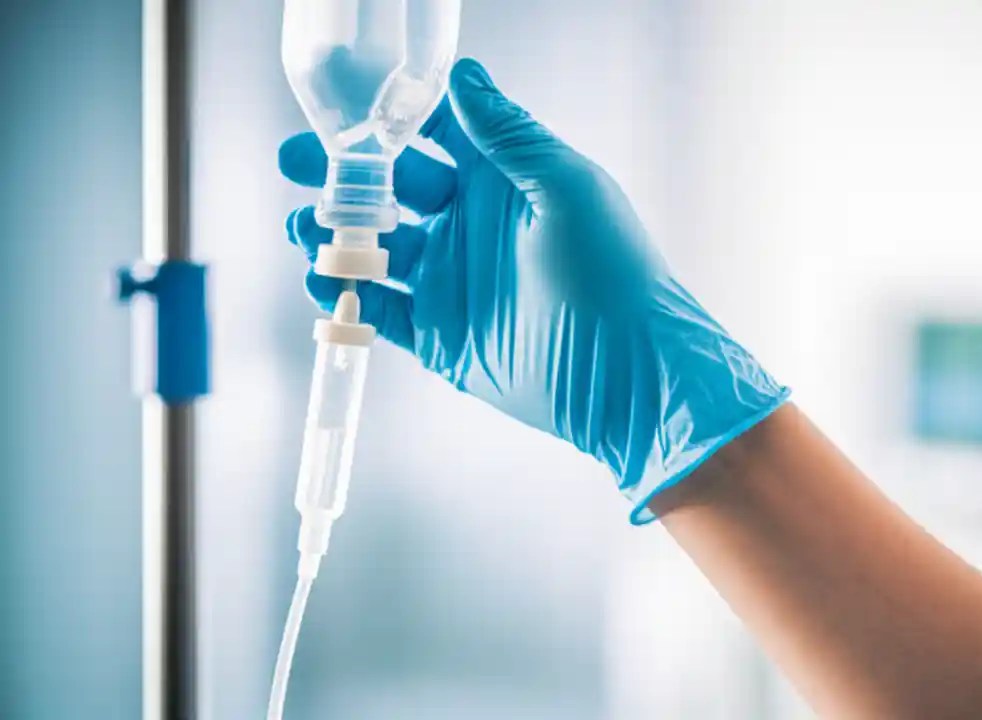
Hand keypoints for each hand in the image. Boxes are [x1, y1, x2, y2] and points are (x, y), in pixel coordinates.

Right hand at [279, 59, 788, 522]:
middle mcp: (471, 227)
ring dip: (333, 235)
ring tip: (302, 227)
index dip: (388, 120)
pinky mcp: (440, 336)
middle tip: (295, 161)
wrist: (629, 376)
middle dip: (340, 176)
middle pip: (390, 191)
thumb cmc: (613, 273)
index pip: (433, 137)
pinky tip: (321, 277)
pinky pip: (379, 309)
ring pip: (375, 249)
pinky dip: (345, 294)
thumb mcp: (565, 188)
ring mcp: (453, 282)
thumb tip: (463, 76)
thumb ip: (508, 136)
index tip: (344, 108)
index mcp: (502, 183)